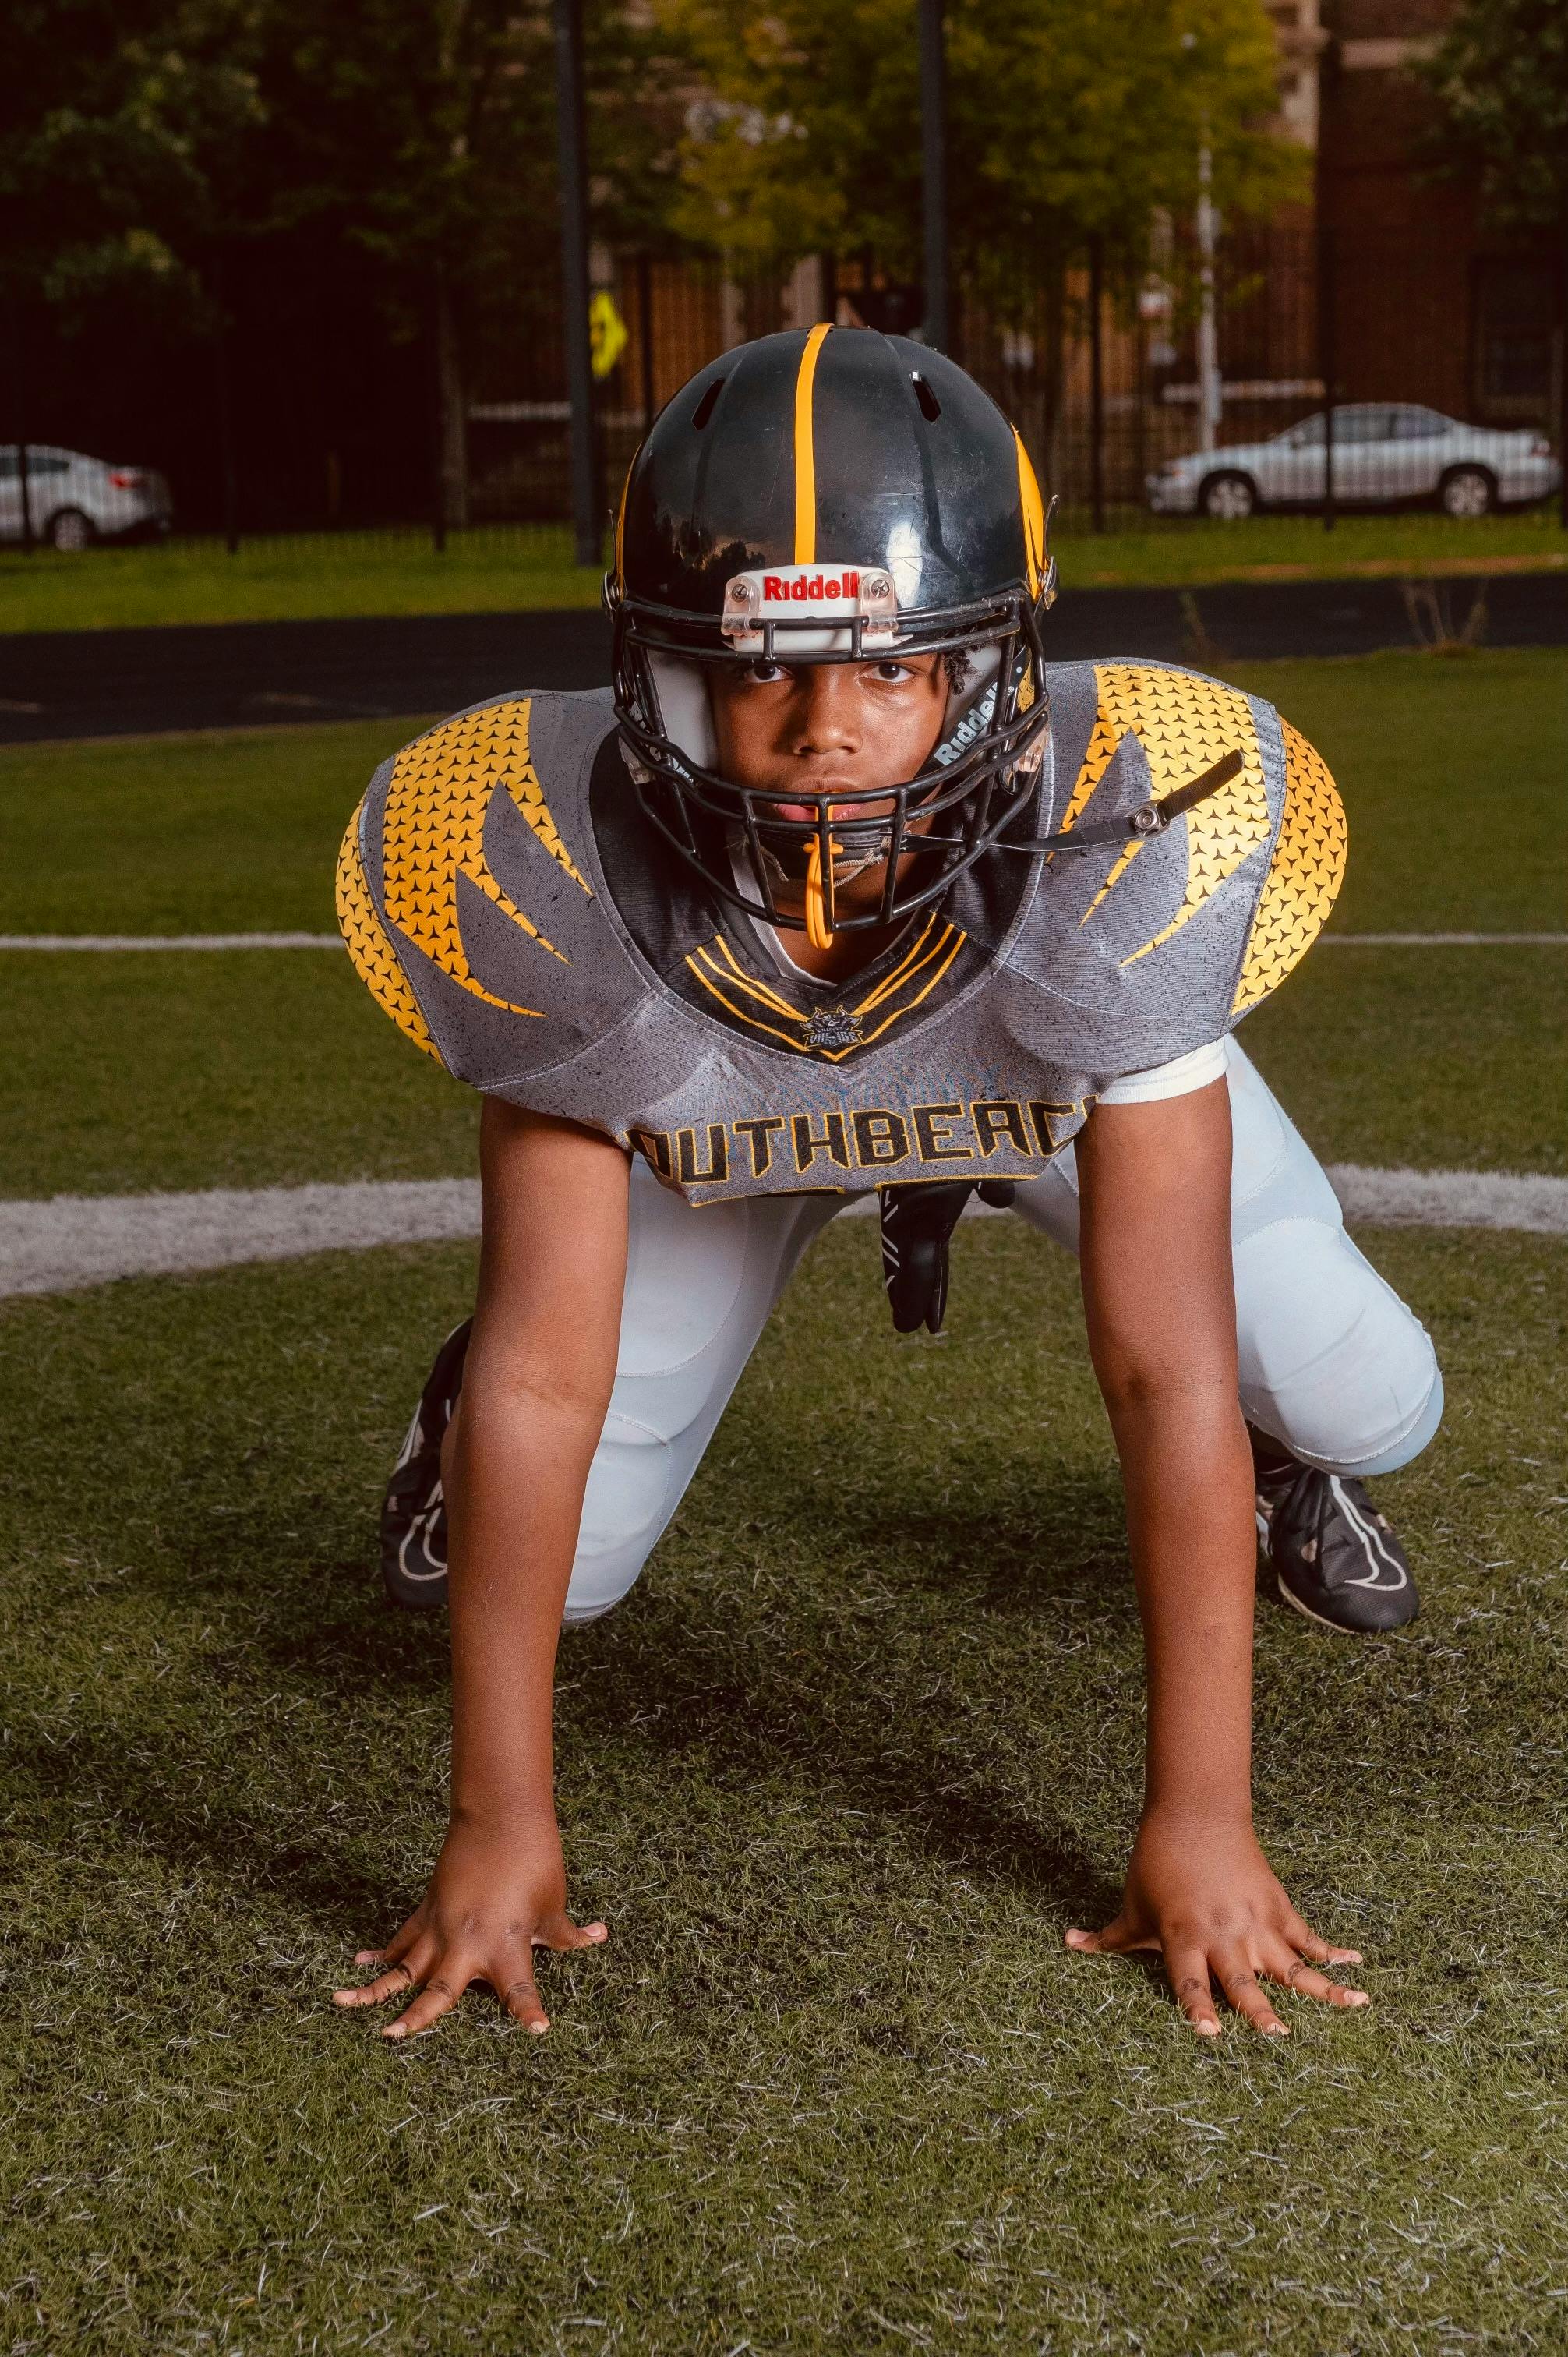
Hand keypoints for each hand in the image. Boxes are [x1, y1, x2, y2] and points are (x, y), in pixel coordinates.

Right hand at [333, 1813, 606, 2038]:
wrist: (502, 1815)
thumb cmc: (535, 1860)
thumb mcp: (553, 1902)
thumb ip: (566, 1933)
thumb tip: (597, 1937)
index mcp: (506, 1944)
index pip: (520, 1990)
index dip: (529, 2011)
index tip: (538, 2030)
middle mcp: (468, 1942)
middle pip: (437, 1989)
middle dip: (416, 2017)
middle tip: (393, 2036)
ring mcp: (442, 1925)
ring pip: (403, 1965)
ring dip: (374, 1987)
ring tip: (341, 2001)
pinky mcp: (429, 1908)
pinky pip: (402, 1938)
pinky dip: (380, 1952)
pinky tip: (358, 1966)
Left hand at [1065, 1809, 1367, 2036]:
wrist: (1194, 1813)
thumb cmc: (1156, 1864)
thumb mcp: (1132, 1904)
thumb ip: (1110, 1937)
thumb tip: (1069, 1943)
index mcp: (1183, 1938)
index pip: (1188, 1982)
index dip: (1197, 2007)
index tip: (1208, 2033)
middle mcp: (1222, 1934)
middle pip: (1241, 1980)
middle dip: (1258, 2010)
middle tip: (1276, 2035)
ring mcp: (1254, 1921)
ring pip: (1290, 1964)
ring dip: (1322, 1989)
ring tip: (1356, 2007)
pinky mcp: (1276, 1905)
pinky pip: (1307, 1935)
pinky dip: (1332, 1951)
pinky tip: (1356, 1965)